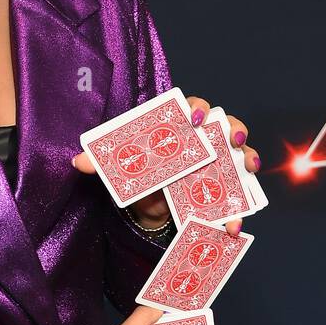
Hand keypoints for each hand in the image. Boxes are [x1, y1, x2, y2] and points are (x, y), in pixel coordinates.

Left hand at [72, 93, 260, 237]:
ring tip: (248, 165)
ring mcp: (219, 160)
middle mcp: (203, 138)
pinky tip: (237, 218)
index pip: (190, 107)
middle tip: (231, 138)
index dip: (195, 107)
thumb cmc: (140, 176)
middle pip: (224, 123)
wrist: (150, 208)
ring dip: (248, 156)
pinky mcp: (226, 186)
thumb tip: (77, 161)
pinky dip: (241, 205)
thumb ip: (103, 164)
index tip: (194, 117)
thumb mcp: (122, 170)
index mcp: (178, 126)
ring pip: (240, 151)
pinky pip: (241, 190)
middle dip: (231, 127)